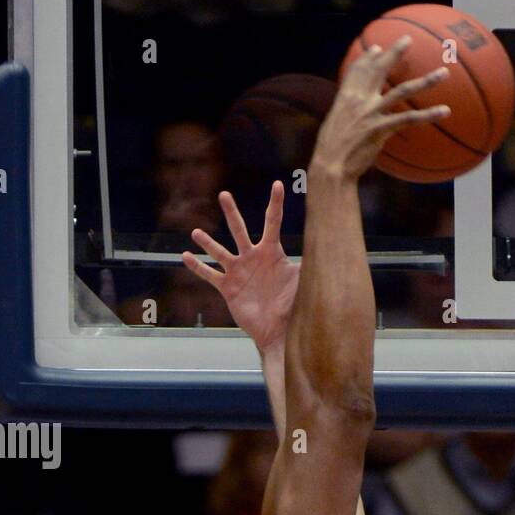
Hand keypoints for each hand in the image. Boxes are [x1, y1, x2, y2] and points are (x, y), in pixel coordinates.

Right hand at [181, 182, 298, 355]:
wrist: (279, 330)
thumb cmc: (293, 305)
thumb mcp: (302, 280)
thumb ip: (310, 261)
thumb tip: (330, 246)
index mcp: (271, 253)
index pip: (272, 223)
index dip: (275, 203)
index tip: (277, 184)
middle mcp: (252, 258)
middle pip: (239, 230)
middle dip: (232, 212)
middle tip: (224, 194)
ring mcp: (238, 272)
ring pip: (220, 251)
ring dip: (208, 242)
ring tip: (196, 232)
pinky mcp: (228, 287)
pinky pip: (209, 274)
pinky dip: (197, 266)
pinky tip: (184, 256)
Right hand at [312, 37, 450, 181]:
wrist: (331, 166)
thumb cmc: (332, 149)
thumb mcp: (335, 124)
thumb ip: (346, 112)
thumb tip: (353, 110)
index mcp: (346, 97)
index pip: (357, 70)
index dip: (368, 58)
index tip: (377, 47)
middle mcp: (359, 100)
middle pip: (380, 70)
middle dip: (394, 52)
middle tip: (408, 39)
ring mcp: (371, 113)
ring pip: (403, 91)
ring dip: (426, 81)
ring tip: (444, 73)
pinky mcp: (381, 129)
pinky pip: (409, 119)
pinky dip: (428, 115)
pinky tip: (445, 111)